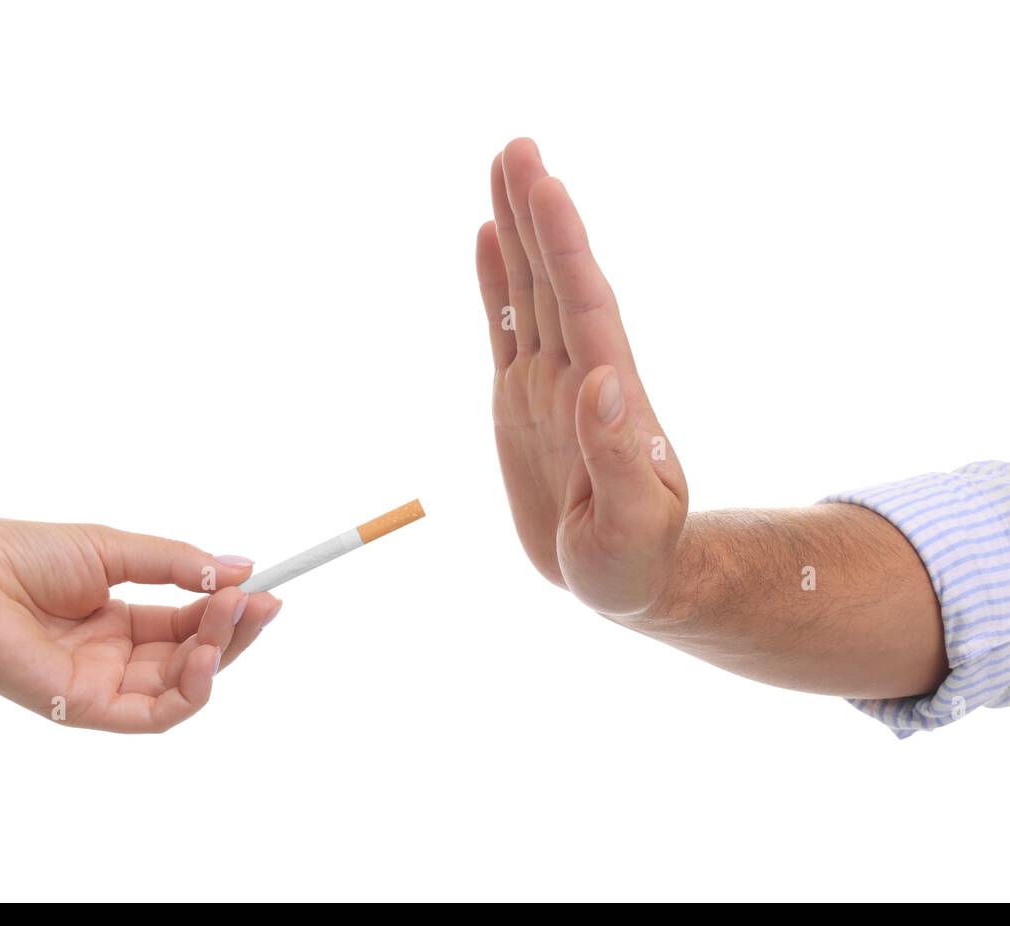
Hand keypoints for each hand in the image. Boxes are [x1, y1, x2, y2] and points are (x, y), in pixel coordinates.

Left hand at [0, 517, 281, 731]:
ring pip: (181, 686)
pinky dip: (190, 691)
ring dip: (219, 652)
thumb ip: (178, 565)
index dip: (228, 607)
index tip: (266, 586)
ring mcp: (100, 686)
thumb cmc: (19, 553)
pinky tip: (208, 656)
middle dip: (233, 629)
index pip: (187, 622)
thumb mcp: (114, 550)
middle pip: (192, 655)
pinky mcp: (84, 708)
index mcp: (116, 621)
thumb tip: (242, 568)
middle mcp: (112, 658)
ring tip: (237, 614)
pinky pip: (153, 715)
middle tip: (264, 601)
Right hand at [475, 138, 687, 614]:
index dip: (564, 245)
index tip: (546, 187)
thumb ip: (619, 454)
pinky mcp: (522, 403)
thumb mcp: (633, 522)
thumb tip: (603, 381)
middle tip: (517, 147)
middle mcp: (578, 374)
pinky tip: (486, 240)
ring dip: (517, 233)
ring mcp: (549, 385)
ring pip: (529, 292)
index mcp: (609, 396)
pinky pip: (504, 330)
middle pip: (556, 279)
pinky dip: (495, 283)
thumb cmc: (638, 560)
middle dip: (537, 215)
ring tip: (502, 170)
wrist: (628, 578)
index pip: (584, 305)